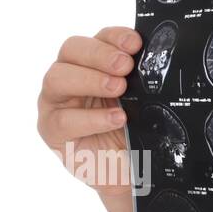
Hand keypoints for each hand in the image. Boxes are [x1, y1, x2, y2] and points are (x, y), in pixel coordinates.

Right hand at [37, 26, 141, 211]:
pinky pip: (63, 120)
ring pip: (58, 78)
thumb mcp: (145, 104)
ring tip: (118, 88)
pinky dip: (91, 118)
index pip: (99, 39)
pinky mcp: (52, 131)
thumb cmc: (137, 134)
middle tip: (125, 66)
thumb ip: (144, 81)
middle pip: (71, 50)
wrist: (133, 174)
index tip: (136, 43)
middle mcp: (70, 77)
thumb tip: (160, 59)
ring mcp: (56, 102)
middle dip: (99, 54)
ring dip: (90, 79)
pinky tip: (116, 119)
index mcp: (94, 64)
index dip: (115, 37)